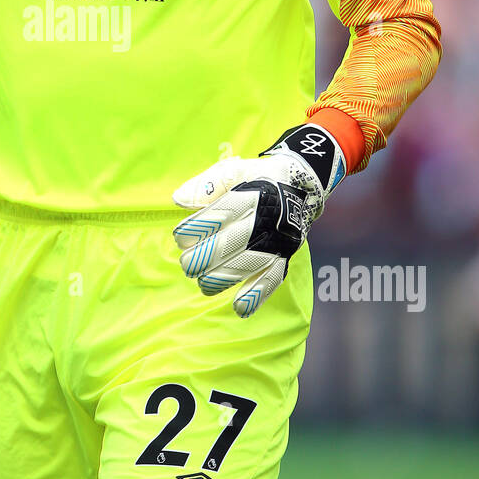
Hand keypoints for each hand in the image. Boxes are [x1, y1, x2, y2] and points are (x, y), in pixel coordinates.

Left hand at [172, 124, 345, 316]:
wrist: (300, 183)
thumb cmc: (257, 177)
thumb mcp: (233, 170)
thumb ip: (206, 184)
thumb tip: (178, 199)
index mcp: (251, 195)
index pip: (221, 214)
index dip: (197, 228)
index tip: (179, 236)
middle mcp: (265, 219)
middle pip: (231, 243)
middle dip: (203, 257)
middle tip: (187, 264)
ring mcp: (277, 240)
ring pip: (247, 264)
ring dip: (221, 278)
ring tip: (203, 283)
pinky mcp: (286, 254)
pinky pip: (272, 277)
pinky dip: (256, 295)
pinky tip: (239, 308)